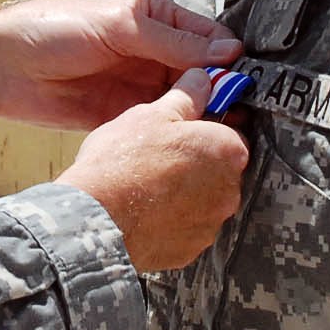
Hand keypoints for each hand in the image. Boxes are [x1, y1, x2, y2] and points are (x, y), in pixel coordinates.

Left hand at [0, 0, 240, 131]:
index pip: (206, 37)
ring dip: (204, 117)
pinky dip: (177, 136)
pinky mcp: (124, 118)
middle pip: (201, 74)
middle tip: (248, 113)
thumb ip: (169, 40)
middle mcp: (152, 53)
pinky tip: (198, 148)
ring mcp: (139, 88)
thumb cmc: (53, 28)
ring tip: (232, 135)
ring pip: (185, 104)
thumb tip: (226, 51)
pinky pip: (159, 127)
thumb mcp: (116, 25)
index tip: (252, 78)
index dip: (229, 57)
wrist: (1, 67)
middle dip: (223, 92)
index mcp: (154, 20)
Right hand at [57, 70, 248, 271]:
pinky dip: (170, 221)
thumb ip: (186, 97)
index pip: (232, 134)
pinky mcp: (190, 250)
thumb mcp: (152, 114)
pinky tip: (144, 211)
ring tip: (146, 186)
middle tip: (160, 156)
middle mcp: (230, 190)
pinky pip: (185, 229)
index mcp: (227, 150)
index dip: (207, 129)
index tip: (185, 129)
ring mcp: (211, 224)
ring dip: (184, 194)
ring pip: (202, 202)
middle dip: (196, 163)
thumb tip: (203, 79)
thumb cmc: (125, 160)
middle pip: (219, 170)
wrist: (98, 218)